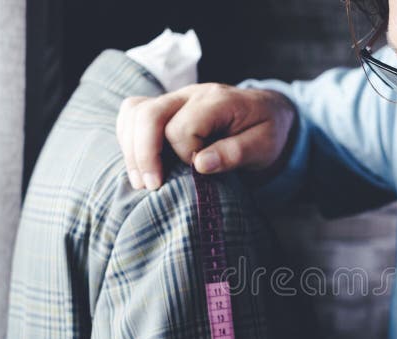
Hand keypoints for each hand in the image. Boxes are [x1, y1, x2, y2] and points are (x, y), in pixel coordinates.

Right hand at [116, 83, 296, 189]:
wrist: (267, 111)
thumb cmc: (267, 130)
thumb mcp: (265, 145)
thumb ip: (235, 153)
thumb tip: (200, 165)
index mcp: (217, 101)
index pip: (182, 127)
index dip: (185, 155)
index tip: (200, 172)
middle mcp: (191, 93)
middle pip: (149, 114)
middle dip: (144, 154)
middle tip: (152, 187)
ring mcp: (175, 98)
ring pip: (134, 111)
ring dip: (131, 148)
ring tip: (142, 182)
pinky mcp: (166, 107)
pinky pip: (132, 115)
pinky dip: (129, 140)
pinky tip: (139, 167)